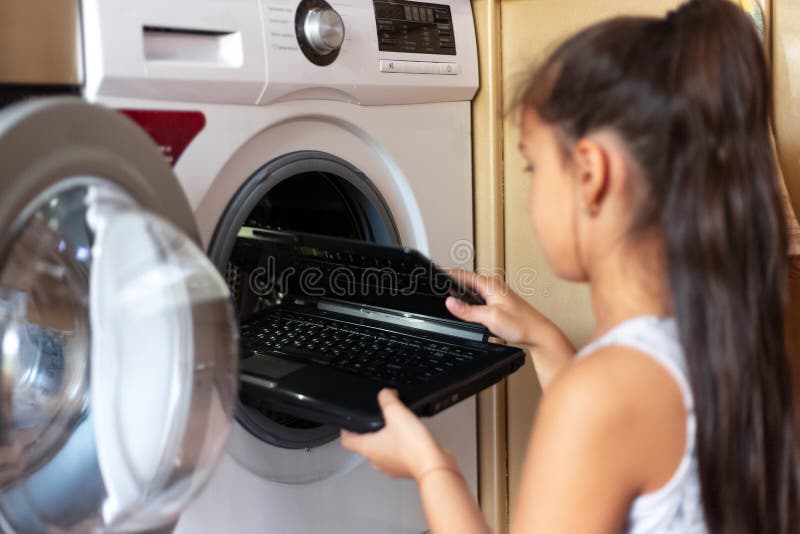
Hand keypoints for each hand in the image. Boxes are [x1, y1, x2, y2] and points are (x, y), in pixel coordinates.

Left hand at [340, 389, 454, 478]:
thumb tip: (386, 393)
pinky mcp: (405, 469)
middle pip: (366, 445)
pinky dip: (402, 448)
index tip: (348, 424)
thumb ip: (388, 399)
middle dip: (372, 432)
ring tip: (399, 428)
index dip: (346, 430)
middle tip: (379, 421)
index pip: (346, 441)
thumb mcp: (397, 413)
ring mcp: (391, 467)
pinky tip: (412, 438)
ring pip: (383, 451)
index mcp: (368, 448)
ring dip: (388, 440)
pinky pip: (399, 457)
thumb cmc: (414, 446)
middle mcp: (377, 460)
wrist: (434, 466)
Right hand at [446, 268, 567, 348]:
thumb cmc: (522, 324)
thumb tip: (450, 303)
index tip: (434, 275)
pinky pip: (477, 298)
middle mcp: (493, 286)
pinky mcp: (497, 303)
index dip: (447, 274)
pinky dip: (468, 301)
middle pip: (465, 281)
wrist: (538, 334)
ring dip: (460, 293)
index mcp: (490, 285)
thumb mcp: (490, 317)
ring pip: (471, 290)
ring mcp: (495, 294)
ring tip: (448, 297)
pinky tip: (466, 310)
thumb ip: (468, 310)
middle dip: (451, 283)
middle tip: (436, 287)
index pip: (462, 274)